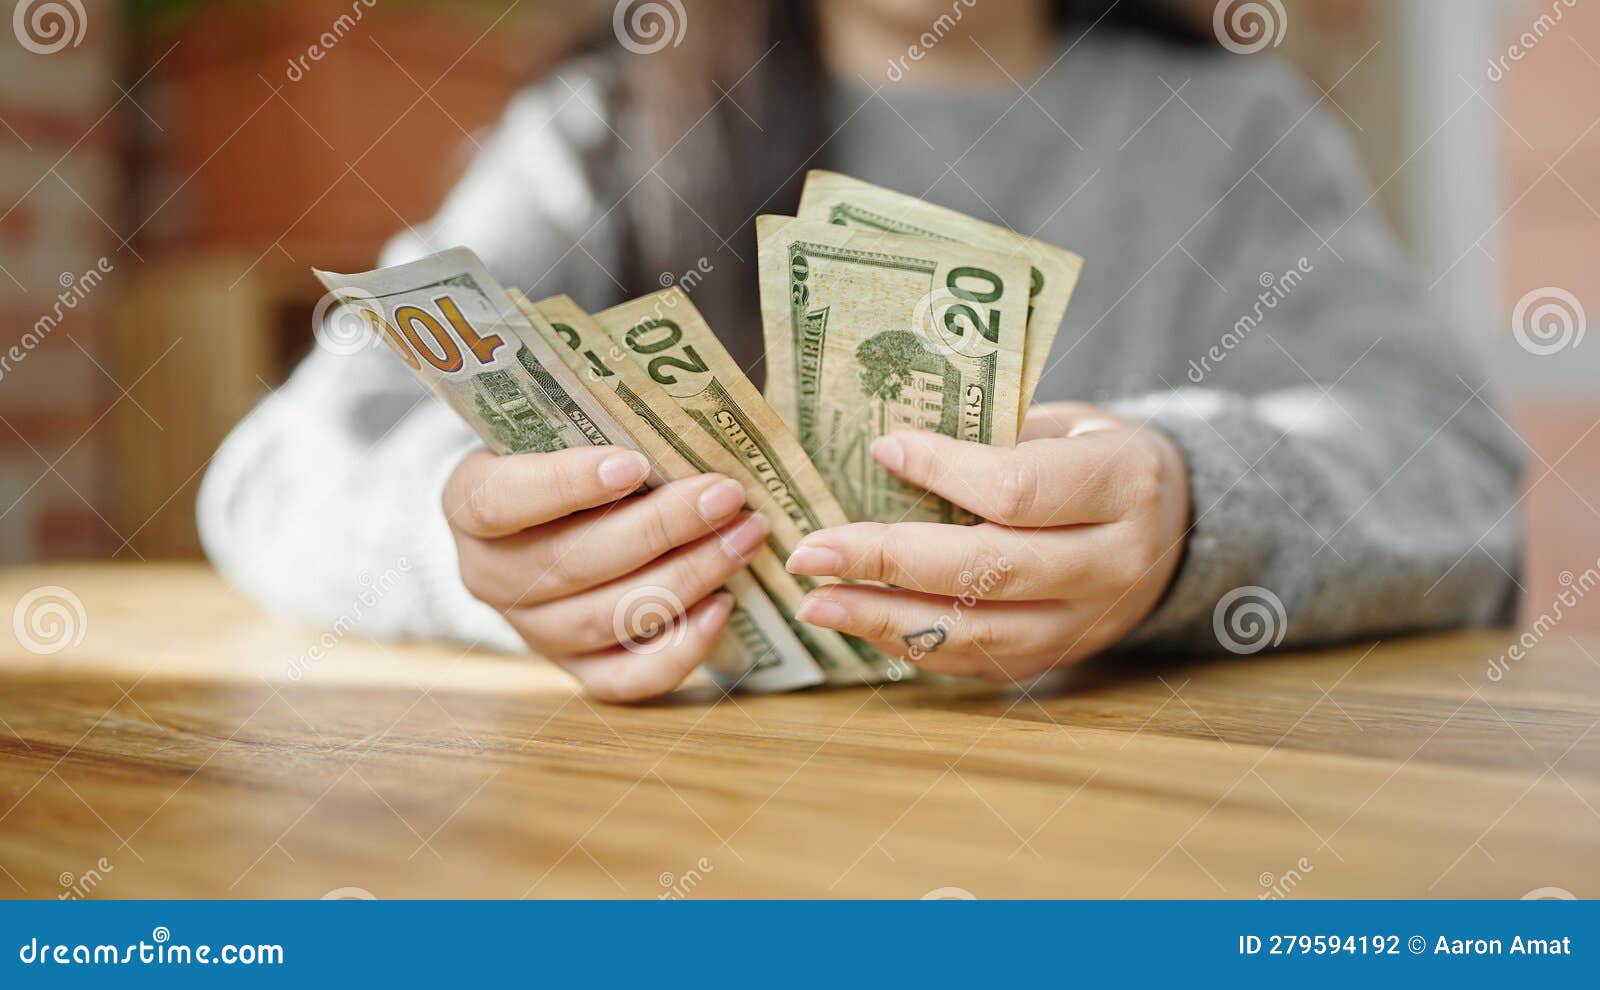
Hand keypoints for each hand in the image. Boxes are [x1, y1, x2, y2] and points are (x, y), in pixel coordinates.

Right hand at [443, 446, 767, 701]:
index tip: (635, 462)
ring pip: (606, 619)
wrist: (556, 509)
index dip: (566, 484)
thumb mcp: (568, 424)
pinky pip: (625, 679)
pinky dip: (680, 650)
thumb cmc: (570, 451)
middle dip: (661, 529)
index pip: (504, 500)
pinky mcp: (575, 669)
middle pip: (574, 563)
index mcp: (470, 504)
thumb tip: (691, 419)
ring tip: (743, 538)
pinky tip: (723, 606)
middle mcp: (490, 575)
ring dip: (686, 578)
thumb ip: (607, 422)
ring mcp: (531, 631)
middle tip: (725, 496)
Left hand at [786, 403, 1189, 681]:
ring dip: (883, 620)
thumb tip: (884, 452)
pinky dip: (910, 644)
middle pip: (988, 569)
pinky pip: (974, 659)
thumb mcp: (1065, 423)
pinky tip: (858, 622)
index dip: (945, 470)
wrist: (1172, 527)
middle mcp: (1112, 561)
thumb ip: (993, 437)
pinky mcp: (1057, 657)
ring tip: (814, 602)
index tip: (882, 448)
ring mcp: (1087, 621)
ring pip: (977, 631)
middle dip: (888, 560)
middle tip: (812, 550)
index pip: (1020, 488)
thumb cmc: (1093, 457)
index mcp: (1122, 483)